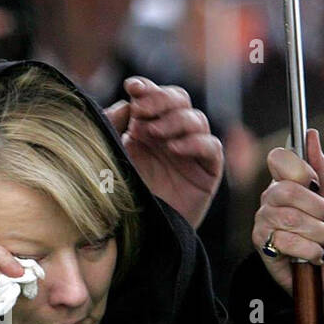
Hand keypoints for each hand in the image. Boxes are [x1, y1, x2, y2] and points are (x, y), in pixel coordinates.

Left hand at [104, 77, 222, 227]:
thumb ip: (113, 128)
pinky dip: (196, 142)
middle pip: (179, 99)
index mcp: (146, 127)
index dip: (146, 87)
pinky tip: (175, 149)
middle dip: (161, 99)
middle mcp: (171, 134)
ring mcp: (191, 151)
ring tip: (153, 133)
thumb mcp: (111, 158)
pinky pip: (211, 146)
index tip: (132, 87)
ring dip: (174, 120)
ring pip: (196, 118)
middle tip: (142, 110)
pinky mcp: (208, 170)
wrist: (140, 235)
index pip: (154, 96)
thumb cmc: (123, 197)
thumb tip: (125, 103)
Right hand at [254, 128, 323, 317]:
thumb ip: (322, 169)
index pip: (279, 159)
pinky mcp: (261, 245)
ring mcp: (263, 221)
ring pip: (288, 218)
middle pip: (286, 190)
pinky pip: (285, 241)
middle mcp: (270, 199)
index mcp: (287, 183)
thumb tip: (310, 135)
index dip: (299, 170)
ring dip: (317, 233)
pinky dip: (309, 250)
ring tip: (321, 242)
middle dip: (316, 209)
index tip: (312, 184)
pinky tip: (311, 255)